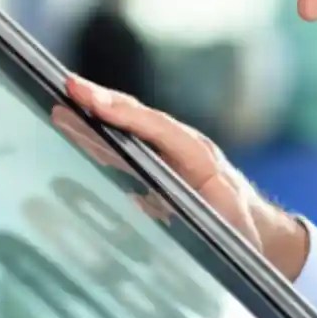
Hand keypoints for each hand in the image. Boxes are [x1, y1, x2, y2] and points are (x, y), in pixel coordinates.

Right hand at [63, 75, 309, 280]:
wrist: (255, 230)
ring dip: (96, 113)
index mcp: (201, 159)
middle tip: (68, 86)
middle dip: (104, 101)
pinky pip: (125, 143)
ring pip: (129, 127)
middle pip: (140, 118)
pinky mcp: (158, 165)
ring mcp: (169, 153)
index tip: (95, 102)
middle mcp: (183, 148)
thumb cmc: (244, 231)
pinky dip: (100, 133)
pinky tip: (73, 129)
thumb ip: (214, 223)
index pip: (160, 129)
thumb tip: (185, 222)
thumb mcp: (233, 230)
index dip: (128, 115)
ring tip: (61, 99)